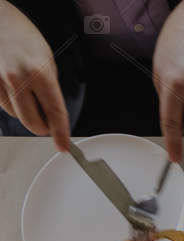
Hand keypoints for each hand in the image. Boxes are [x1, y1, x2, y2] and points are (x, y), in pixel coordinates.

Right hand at [0, 4, 67, 149]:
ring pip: (17, 115)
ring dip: (25, 111)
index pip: (55, 113)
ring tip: (27, 91)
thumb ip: (51, 90)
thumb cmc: (25, 38)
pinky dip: (11, 103)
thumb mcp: (48, 62)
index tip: (64, 146)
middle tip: (48, 120)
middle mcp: (18, 79)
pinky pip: (3, 106)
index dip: (61, 133)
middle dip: (42, 126)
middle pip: (32, 123)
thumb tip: (54, 116)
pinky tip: (14, 87)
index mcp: (40, 73)